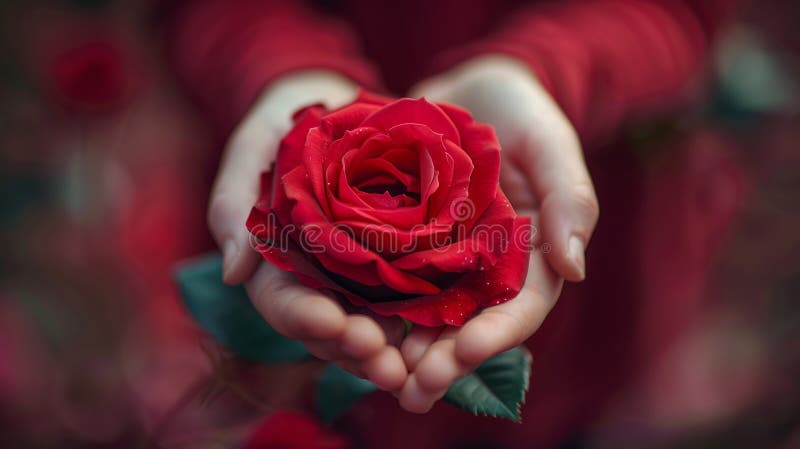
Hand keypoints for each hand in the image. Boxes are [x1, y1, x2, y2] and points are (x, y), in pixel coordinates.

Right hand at [208, 71, 406, 390]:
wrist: (335, 107)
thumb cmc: (285, 124)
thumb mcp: (251, 148)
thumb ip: (233, 202)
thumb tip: (233, 274)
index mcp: (273, 261)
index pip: (281, 301)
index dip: (304, 317)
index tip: (333, 324)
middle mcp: (315, 280)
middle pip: (328, 328)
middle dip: (353, 348)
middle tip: (385, 364)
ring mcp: (355, 278)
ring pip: (366, 327)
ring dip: (386, 352)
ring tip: (411, 368)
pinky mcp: (394, 267)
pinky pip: (404, 304)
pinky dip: (417, 326)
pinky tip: (439, 340)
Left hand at [396, 55, 598, 411]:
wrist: (465, 90)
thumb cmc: (519, 113)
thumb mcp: (551, 144)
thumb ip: (570, 200)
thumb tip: (575, 270)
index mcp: (531, 256)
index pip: (521, 308)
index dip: (497, 335)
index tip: (465, 352)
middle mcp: (486, 270)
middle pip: (468, 327)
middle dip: (443, 362)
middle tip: (413, 390)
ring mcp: (443, 262)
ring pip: (425, 318)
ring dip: (403, 351)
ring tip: (376, 374)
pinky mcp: (403, 247)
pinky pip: (388, 284)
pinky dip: (373, 310)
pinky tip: (349, 328)